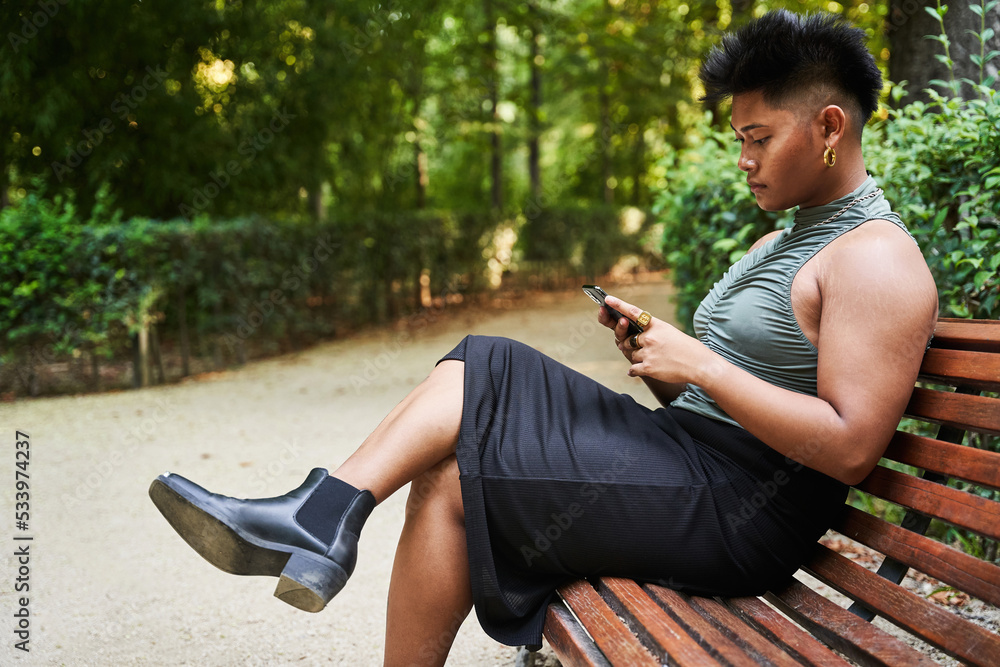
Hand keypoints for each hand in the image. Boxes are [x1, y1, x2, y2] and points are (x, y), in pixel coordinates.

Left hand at [599, 294, 718, 384]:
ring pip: (632, 355)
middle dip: (634, 346)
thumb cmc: (686, 348)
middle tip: (649, 350)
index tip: (607, 299)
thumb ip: (650, 334)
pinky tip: (649, 369)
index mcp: (656, 325)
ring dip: (640, 358)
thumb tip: (631, 342)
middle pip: (629, 340)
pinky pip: (633, 368)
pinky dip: (637, 370)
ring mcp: (648, 352)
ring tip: (657, 359)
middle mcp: (650, 337)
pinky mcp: (648, 367)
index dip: (619, 305)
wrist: (699, 364)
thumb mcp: (669, 333)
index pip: (633, 312)